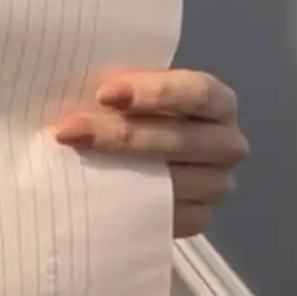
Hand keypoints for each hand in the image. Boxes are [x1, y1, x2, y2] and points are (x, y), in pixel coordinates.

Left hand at [54, 69, 247, 237]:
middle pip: (181, 139)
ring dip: (117, 169)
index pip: (198, 92)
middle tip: (70, 130)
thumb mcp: (127, 84)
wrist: (132, 151)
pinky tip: (94, 190)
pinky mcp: (198, 218)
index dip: (154, 92)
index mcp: (216, 101)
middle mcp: (226, 144)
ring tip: (72, 159)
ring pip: (174, 182)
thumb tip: (70, 77)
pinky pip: (168, 215)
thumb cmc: (127, 105)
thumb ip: (114, 81)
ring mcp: (216, 185)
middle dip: (120, 134)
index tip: (103, 94)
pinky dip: (129, 202)